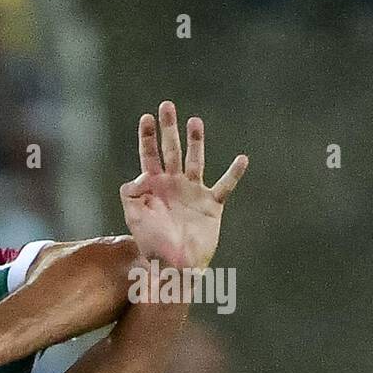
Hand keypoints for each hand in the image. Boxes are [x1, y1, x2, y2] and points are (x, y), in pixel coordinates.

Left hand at [120, 100, 247, 269]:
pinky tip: (242, 158)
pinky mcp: (212, 204)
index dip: (147, 137)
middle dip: (169, 129)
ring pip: (196, 161)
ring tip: (195, 121)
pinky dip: (234, 173)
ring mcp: (194, 192)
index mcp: (154, 187)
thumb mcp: (134, 218)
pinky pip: (225, 185)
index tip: (146, 117)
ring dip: (197, 141)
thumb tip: (139, 177)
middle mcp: (174, 185)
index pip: (149, 156)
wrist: (174, 266)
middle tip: (167, 105)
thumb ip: (131, 195)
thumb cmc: (152, 245)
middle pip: (172, 150)